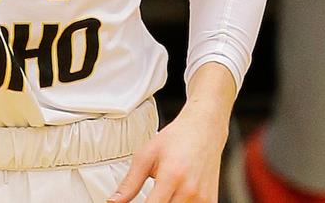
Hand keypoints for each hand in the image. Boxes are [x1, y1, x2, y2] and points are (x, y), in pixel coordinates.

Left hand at [108, 106, 224, 201]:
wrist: (204, 129)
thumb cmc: (177, 138)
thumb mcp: (146, 156)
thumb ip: (129, 183)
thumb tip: (114, 202)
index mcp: (172, 177)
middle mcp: (190, 191)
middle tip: (150, 195)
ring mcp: (203, 198)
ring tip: (162, 193)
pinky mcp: (211, 201)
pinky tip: (175, 195)